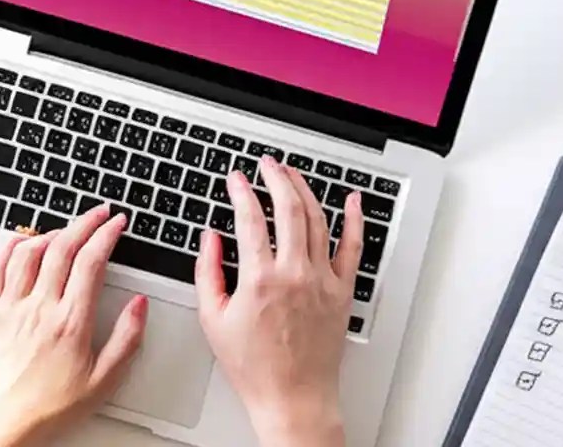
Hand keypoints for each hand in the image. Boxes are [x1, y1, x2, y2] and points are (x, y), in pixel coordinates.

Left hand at [0, 207, 147, 446]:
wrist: (2, 425)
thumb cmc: (49, 408)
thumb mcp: (103, 382)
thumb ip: (127, 339)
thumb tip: (139, 304)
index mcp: (71, 322)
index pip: (91, 262)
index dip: (107, 234)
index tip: (117, 223)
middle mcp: (40, 308)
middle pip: (63, 247)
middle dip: (85, 222)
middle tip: (99, 213)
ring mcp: (11, 307)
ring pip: (30, 251)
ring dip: (52, 231)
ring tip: (67, 228)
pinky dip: (12, 247)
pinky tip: (24, 240)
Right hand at [195, 156, 363, 446]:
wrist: (292, 398)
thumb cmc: (254, 368)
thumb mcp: (213, 320)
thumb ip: (208, 272)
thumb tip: (210, 238)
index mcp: (260, 279)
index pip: (250, 219)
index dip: (241, 191)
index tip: (236, 179)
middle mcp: (294, 274)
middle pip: (288, 208)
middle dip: (275, 178)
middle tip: (266, 165)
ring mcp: (322, 281)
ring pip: (318, 220)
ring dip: (305, 190)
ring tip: (293, 174)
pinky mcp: (343, 292)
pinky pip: (353, 248)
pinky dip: (355, 220)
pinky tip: (352, 201)